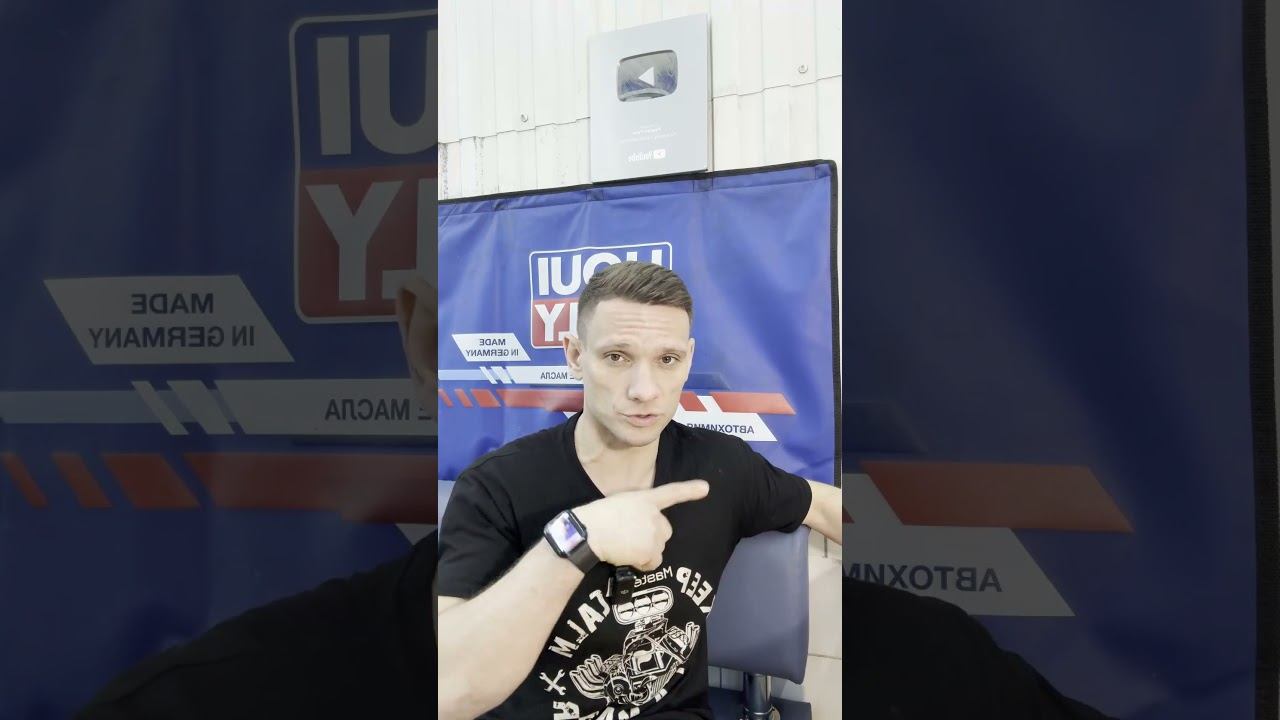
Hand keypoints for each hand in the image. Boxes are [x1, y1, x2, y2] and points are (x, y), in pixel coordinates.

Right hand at [572, 480, 708, 570]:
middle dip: (653, 538)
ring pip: (658, 549)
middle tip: (630, 538)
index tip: (706, 488)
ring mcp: (653, 533)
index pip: (671, 493)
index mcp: (644, 499)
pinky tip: (627, 557)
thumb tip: (640, 530)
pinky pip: (652, 563)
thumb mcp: (619, 505)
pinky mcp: (650, 551)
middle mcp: (654, 515)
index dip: (690, 490)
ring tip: (624, 547)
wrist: (588, 533)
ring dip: (646, 552)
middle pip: (665, 531)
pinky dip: (642, 564)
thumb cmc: (596, 518)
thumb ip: (636, 512)